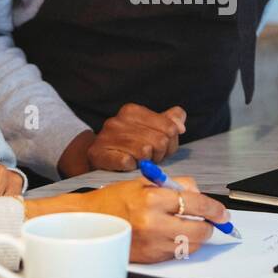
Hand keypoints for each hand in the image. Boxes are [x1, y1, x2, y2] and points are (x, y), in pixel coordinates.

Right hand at [26, 176, 227, 262]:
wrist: (87, 221)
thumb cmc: (115, 200)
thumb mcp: (144, 182)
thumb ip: (176, 185)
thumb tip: (201, 196)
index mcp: (151, 199)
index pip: (195, 203)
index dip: (214, 209)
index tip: (223, 213)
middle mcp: (152, 224)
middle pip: (199, 230)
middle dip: (209, 225)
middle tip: (209, 221)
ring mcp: (151, 244)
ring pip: (191, 245)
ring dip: (196, 236)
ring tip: (186, 226)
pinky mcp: (149, 259)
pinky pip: (177, 254)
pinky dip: (181, 246)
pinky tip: (171, 236)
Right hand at [57, 104, 186, 175]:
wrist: (97, 158)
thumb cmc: (130, 145)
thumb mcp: (152, 130)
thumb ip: (170, 122)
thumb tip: (180, 126)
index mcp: (132, 111)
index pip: (169, 128)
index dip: (170, 144)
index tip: (161, 149)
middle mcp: (118, 120)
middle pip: (159, 141)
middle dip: (159, 154)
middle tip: (150, 158)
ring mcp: (106, 136)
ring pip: (144, 152)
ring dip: (145, 162)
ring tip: (138, 162)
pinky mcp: (98, 153)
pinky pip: (126, 161)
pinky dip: (131, 167)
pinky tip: (127, 165)